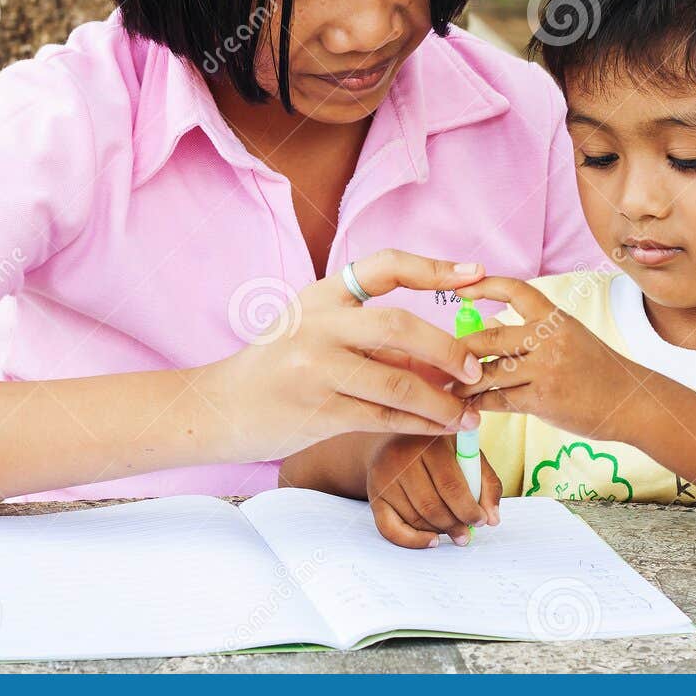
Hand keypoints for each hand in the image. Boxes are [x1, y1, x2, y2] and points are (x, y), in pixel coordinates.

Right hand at [207, 250, 487, 460]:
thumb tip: (446, 357)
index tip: (475, 273)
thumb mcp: (318, 333)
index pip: (385, 266)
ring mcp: (315, 368)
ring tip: (468, 415)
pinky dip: (419, 424)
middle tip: (474, 370)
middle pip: (399, 326)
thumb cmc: (281, 366)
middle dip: (447, 349)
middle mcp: (318, 324)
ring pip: (397, 382)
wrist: (221, 407)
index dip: (434, 268)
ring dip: (441, 402)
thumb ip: (374, 339)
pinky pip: (383, 417)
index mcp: (321, 294)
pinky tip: (440, 428)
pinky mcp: (317, 411)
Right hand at [368, 434, 500, 547]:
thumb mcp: (467, 455)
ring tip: (453, 530)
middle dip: (455, 525)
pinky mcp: (374, 495)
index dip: (469, 509)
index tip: (482, 521)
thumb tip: (492, 519)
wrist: (397, 440)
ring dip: (439, 531)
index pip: (450, 485)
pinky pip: (391, 530)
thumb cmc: (439, 450)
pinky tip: (432, 540)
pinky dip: (414, 541)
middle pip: (431, 506)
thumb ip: (486, 483)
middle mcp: (401, 457)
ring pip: (415, 518)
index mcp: (429, 442)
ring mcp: (384, 477)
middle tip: (467, 534)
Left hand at [448, 275, 646, 439]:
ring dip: (464, 382)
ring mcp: (546, 369)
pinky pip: (499, 400)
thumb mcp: (569, 337)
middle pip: (489, 338)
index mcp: (555, 317)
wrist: (630, 402)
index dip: (484, 286)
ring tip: (449, 387)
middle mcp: (549, 338)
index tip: (459, 289)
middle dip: (461, 349)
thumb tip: (487, 326)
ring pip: (489, 372)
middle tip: (442, 358)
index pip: (515, 290)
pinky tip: (470, 407)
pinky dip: (480, 404)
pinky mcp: (543, 399)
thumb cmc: (596, 370)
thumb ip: (532, 332)